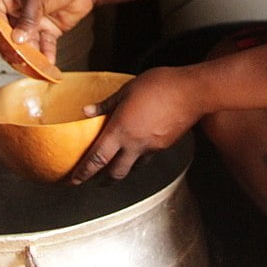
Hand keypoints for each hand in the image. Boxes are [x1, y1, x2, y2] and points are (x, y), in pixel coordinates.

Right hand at [0, 0, 96, 61]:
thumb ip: (26, 19)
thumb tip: (16, 38)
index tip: (0, 42)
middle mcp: (20, 9)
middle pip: (9, 31)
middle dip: (13, 45)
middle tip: (16, 56)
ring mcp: (35, 20)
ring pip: (27, 41)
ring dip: (30, 53)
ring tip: (34, 62)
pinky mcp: (48, 29)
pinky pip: (44, 44)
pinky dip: (45, 53)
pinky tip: (47, 61)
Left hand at [70, 67, 199, 183]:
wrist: (193, 92)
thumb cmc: (160, 85)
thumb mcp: (127, 90)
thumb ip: (106, 104)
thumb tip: (86, 111)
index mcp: (121, 130)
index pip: (97, 159)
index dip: (83, 172)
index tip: (74, 180)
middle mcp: (135, 143)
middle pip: (115, 173)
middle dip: (102, 180)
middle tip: (94, 180)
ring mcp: (151, 147)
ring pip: (133, 167)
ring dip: (122, 169)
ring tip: (116, 164)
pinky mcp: (164, 145)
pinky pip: (147, 156)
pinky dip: (138, 157)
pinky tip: (138, 148)